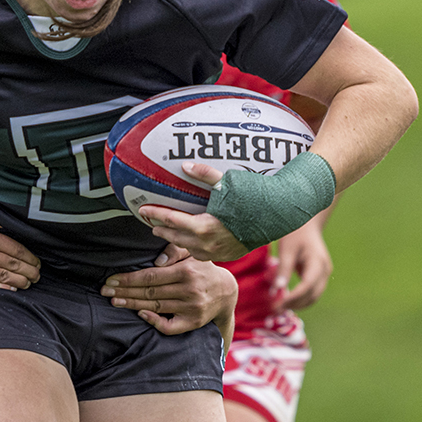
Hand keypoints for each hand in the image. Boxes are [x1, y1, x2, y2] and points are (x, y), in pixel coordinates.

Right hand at [0, 200, 40, 288]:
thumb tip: (5, 218)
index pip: (14, 248)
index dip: (30, 257)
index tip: (37, 262)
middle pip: (12, 264)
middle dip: (29, 271)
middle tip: (38, 275)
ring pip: (3, 276)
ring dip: (20, 281)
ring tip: (29, 283)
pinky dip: (3, 288)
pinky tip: (13, 289)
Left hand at [103, 243, 237, 335]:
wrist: (226, 292)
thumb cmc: (203, 269)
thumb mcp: (192, 254)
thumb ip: (174, 251)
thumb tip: (155, 262)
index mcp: (186, 271)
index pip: (151, 276)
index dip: (128, 279)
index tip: (111, 280)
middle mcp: (189, 290)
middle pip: (150, 292)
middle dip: (124, 292)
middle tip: (105, 292)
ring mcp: (191, 308)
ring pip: (155, 307)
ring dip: (132, 305)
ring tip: (115, 302)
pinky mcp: (192, 322)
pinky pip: (169, 326)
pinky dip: (154, 321)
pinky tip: (140, 314)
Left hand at [137, 162, 251, 261]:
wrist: (278, 215)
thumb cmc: (253, 197)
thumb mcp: (227, 182)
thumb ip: (204, 174)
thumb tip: (185, 165)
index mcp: (204, 226)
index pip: (171, 219)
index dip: (155, 214)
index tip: (142, 210)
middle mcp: (208, 243)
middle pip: (176, 237)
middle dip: (161, 229)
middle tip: (151, 223)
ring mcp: (218, 252)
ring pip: (188, 248)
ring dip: (176, 240)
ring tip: (168, 232)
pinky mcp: (228, 255)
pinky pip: (203, 254)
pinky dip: (192, 247)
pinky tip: (191, 241)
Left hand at [272, 222, 332, 310]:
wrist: (307, 224)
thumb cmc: (295, 233)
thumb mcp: (287, 249)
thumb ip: (283, 270)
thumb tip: (277, 290)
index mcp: (318, 262)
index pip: (307, 286)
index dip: (293, 298)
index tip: (277, 304)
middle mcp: (325, 270)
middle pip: (312, 295)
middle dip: (295, 305)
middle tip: (275, 310)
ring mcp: (324, 274)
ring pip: (314, 297)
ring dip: (298, 305)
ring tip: (279, 308)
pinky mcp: (320, 276)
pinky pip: (312, 292)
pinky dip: (301, 299)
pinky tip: (287, 301)